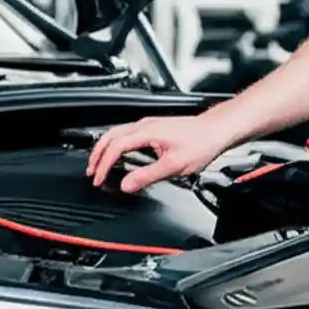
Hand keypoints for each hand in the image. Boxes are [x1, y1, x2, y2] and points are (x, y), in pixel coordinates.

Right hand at [86, 115, 233, 192]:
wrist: (217, 129)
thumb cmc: (202, 143)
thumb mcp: (174, 166)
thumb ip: (147, 176)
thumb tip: (126, 184)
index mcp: (147, 131)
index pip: (115, 147)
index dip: (103, 164)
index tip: (98, 179)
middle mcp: (145, 124)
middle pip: (110, 136)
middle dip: (97, 154)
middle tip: (90, 171)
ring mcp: (149, 124)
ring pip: (117, 133)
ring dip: (105, 148)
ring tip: (98, 164)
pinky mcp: (155, 127)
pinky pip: (127, 134)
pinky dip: (116, 145)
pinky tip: (118, 154)